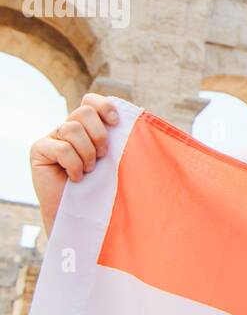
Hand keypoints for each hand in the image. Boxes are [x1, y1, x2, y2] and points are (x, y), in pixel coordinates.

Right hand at [30, 93, 120, 234]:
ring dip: (87, 153)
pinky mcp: (39, 150)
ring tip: (89, 170)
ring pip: (72, 128)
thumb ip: (118, 140)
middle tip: (103, 156)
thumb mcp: (114, 160)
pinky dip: (74, 165)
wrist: (81, 214)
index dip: (104, 106)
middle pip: (84, 111)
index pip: (91, 101)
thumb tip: (139, 121)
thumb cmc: (101, 188)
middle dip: (99, 134)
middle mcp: (67, 128)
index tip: (116, 122)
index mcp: (87, 127)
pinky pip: (61, 148)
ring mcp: (52, 138)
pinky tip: (75, 178)